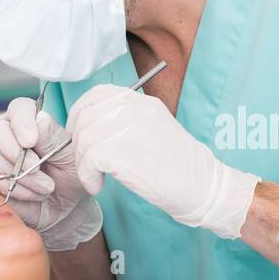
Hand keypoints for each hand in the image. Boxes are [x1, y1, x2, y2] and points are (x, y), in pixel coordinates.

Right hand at [0, 96, 101, 250]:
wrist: (70, 204)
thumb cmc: (71, 173)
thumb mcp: (70, 153)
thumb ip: (52, 136)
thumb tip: (39, 118)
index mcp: (31, 122)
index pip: (18, 109)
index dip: (21, 122)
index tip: (31, 140)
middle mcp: (10, 137)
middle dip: (17, 153)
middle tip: (37, 167)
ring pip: (0, 162)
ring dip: (27, 179)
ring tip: (47, 186)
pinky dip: (22, 193)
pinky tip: (37, 195)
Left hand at [67, 85, 259, 238]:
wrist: (201, 186)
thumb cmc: (180, 166)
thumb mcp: (155, 130)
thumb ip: (127, 122)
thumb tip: (91, 128)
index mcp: (142, 102)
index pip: (98, 93)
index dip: (81, 112)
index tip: (79, 133)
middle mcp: (134, 109)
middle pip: (85, 116)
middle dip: (78, 142)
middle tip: (87, 163)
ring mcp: (128, 127)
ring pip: (84, 139)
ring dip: (83, 163)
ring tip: (96, 178)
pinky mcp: (121, 151)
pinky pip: (88, 159)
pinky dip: (87, 176)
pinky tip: (99, 186)